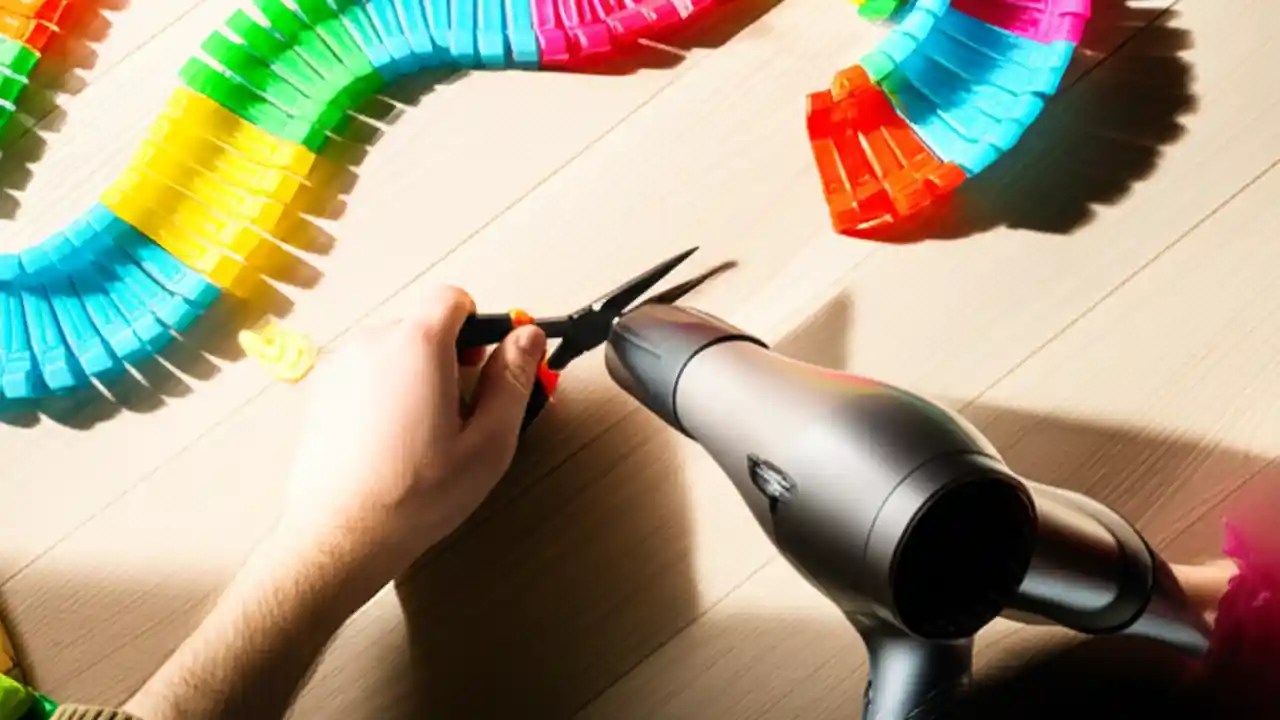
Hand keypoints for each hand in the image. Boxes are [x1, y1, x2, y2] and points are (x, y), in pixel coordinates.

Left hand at [280, 285, 546, 580]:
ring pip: (394, 349)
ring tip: (423, 432)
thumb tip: (527, 338)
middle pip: (424, 325)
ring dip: (415, 374)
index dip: (478, 324)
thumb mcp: (488, 442)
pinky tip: (391, 440)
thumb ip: (512, 380)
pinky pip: (366, 372)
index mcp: (418, 345)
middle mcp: (373, 343)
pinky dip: (384, 391)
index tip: (487, 360)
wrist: (340, 535)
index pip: (453, 298)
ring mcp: (340, 365)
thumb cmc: (415, 495)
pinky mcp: (321, 390)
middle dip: (449, 356)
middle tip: (461, 411)